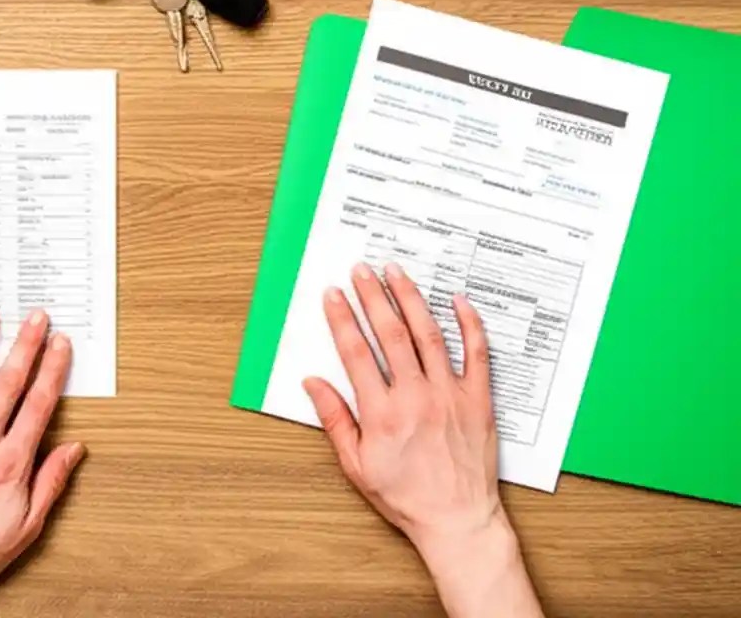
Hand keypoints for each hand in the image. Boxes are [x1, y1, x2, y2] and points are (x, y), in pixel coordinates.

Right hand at [304, 263, 542, 617]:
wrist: (457, 520)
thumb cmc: (405, 497)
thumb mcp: (356, 465)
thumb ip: (335, 419)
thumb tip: (314, 383)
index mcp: (382, 414)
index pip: (356, 352)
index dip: (342, 319)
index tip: (334, 294)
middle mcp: (415, 398)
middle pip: (390, 334)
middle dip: (372, 296)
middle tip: (361, 270)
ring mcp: (449, 396)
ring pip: (428, 335)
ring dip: (410, 299)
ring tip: (397, 273)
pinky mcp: (478, 400)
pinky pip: (476, 353)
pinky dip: (468, 324)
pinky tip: (457, 300)